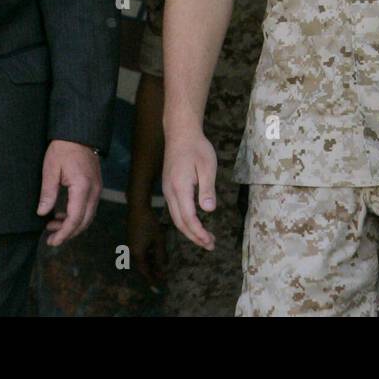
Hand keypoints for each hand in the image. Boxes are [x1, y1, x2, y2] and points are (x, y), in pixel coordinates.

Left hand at [38, 140, 101, 246]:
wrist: (79, 134)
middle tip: (50, 238)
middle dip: (68, 233)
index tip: (52, 242)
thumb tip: (42, 213)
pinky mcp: (95, 186)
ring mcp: (97, 189)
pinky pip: (88, 207)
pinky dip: (77, 215)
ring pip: (88, 216)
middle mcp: (94, 191)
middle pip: (84, 221)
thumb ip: (48, 193)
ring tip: (52, 225)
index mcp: (82, 187)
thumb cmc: (63, 149)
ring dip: (72, 225)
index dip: (64, 233)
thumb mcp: (50, 170)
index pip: (75, 219)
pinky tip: (62, 214)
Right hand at [127, 202, 167, 288]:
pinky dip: (149, 255)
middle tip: (161, 278)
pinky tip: (156, 252)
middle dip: (152, 272)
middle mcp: (132, 251)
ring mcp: (131, 244)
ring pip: (142, 258)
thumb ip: (161, 255)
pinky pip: (141, 251)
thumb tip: (163, 267)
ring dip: (151, 263)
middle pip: (143, 266)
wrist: (138, 207)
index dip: (152, 280)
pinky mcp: (132, 238)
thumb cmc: (149, 223)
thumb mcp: (159, 239)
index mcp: (137, 254)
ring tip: (161, 266)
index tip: (158, 287)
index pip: (145, 271)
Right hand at [162, 128, 216, 250]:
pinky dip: (185, 221)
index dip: (198, 233)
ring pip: (176, 218)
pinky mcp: (169, 187)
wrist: (180, 132)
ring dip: (190, 231)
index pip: (188, 218)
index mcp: (180, 188)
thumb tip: (209, 210)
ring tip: (205, 239)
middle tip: (210, 245)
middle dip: (194, 237)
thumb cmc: (197, 147)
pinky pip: (175, 210)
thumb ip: (207, 189)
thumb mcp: (207, 166)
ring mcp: (167, 190)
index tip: (209, 242)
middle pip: (180, 222)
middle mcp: (170, 192)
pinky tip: (195, 223)